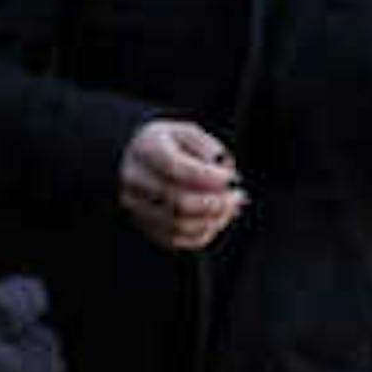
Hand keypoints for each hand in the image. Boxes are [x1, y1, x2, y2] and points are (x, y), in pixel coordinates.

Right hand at [119, 119, 245, 250]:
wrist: (138, 158)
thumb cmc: (168, 143)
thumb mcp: (186, 131)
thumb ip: (205, 145)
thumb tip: (221, 166)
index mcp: (146, 149)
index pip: (176, 168)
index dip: (208, 176)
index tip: (230, 176)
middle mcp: (135, 180)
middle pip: (179, 202)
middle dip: (215, 203)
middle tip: (237, 196)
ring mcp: (136, 206)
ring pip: (179, 226)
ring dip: (212, 220)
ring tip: (230, 207)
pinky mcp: (144, 226)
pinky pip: (176, 240)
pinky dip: (203, 234)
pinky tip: (217, 219)